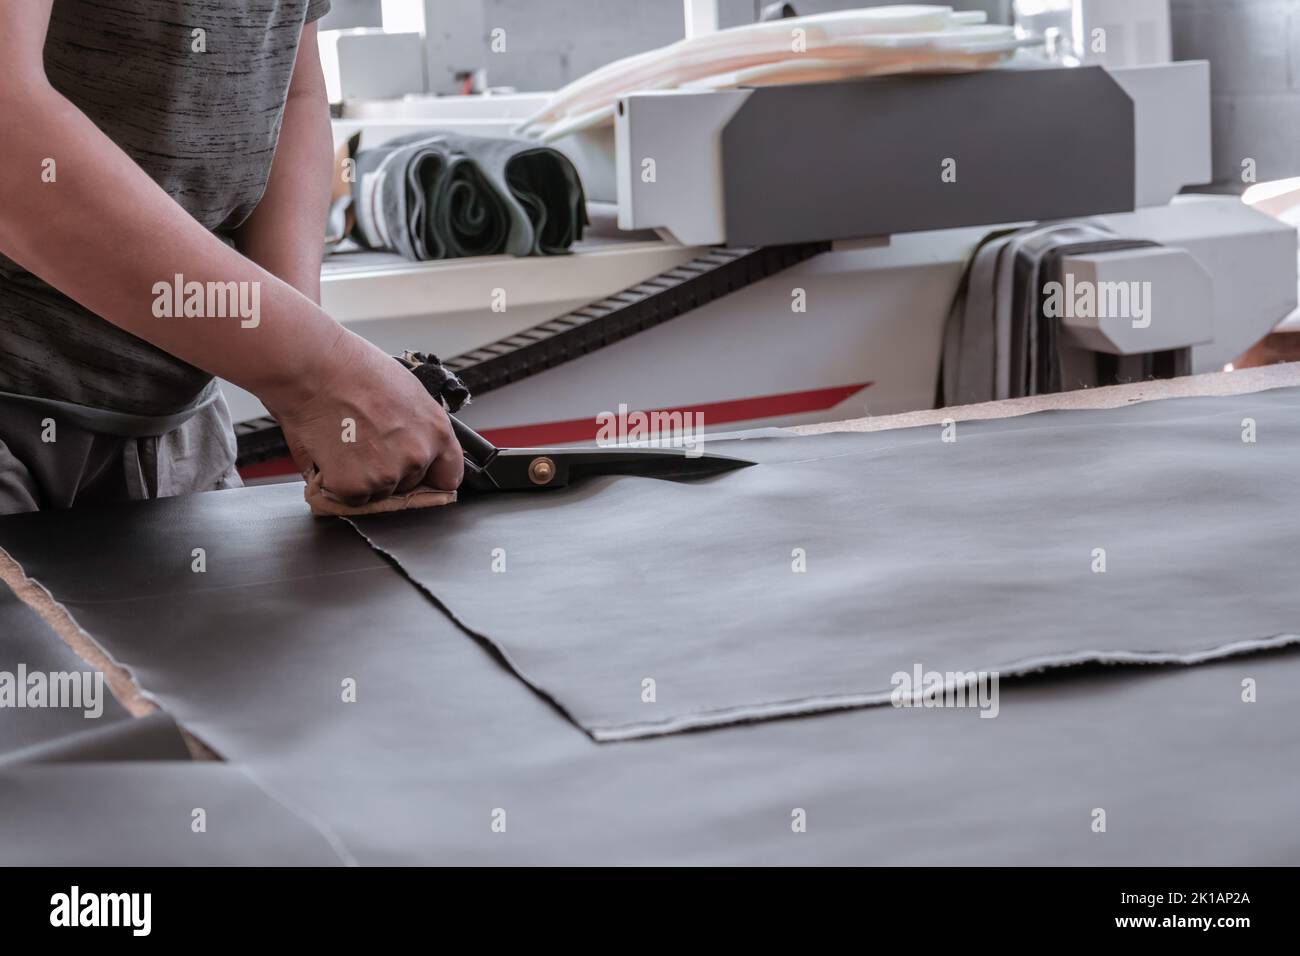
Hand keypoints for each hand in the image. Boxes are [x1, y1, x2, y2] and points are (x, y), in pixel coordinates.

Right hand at [262, 329, 463, 504]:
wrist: (315, 369)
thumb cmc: (356, 370)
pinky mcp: (355, 486)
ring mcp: (387, 475)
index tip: (420, 476)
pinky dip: (339, 483)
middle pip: (409, 485)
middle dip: (391, 471)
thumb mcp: (409, 394)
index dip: (432, 476)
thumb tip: (416, 450)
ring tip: (348, 442)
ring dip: (364, 478)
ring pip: (379, 492)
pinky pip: (351, 498)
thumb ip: (419, 428)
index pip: (449, 476)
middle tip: (367, 442)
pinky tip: (334, 453)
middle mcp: (417, 457)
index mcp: (437, 432)